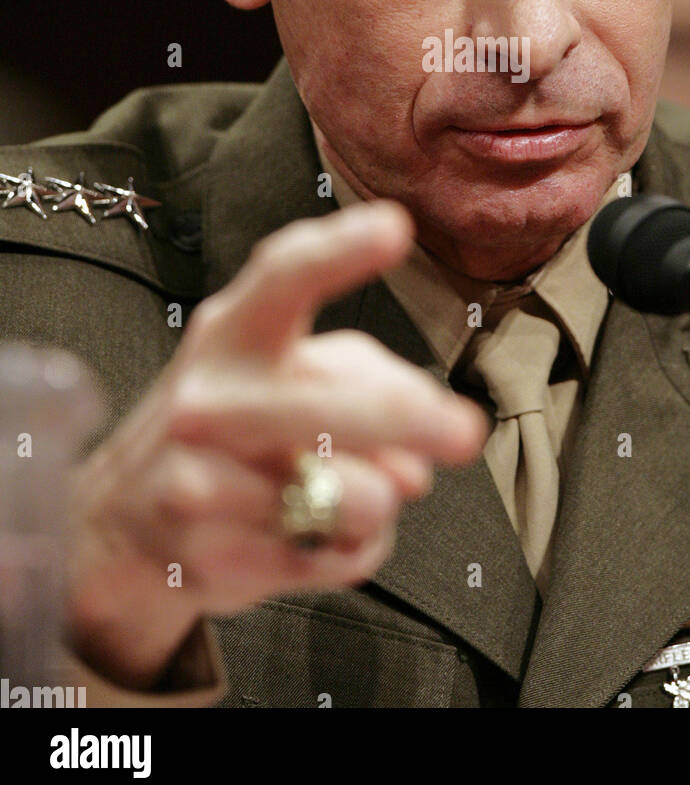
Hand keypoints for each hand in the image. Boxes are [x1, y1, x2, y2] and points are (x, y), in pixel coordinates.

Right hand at [64, 202, 487, 688]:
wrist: (129, 516)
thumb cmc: (238, 421)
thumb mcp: (294, 372)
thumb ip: (366, 385)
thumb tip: (414, 463)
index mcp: (235, 331)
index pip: (284, 277)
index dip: (339, 251)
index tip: (394, 227)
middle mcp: (209, 398)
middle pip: (334, 403)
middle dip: (410, 418)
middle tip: (466, 433)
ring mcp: (201, 479)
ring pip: (353, 496)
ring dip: (374, 500)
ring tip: (333, 490)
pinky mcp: (211, 554)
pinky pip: (334, 557)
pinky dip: (348, 550)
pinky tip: (307, 532)